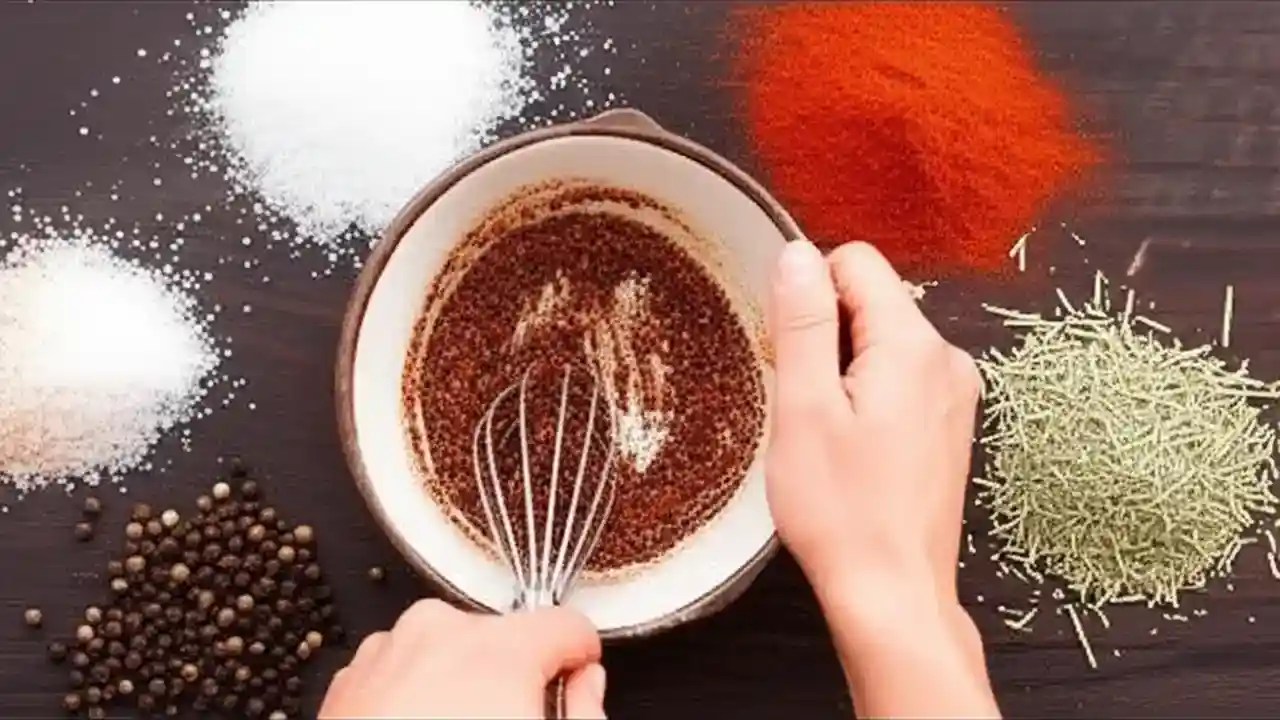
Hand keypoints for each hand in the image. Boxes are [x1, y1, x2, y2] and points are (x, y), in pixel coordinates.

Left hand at [319, 600, 605, 718]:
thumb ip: (586, 710)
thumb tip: (586, 684)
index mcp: (498, 648)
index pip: (568, 626)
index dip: (578, 661)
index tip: (570, 689)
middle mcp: (439, 633)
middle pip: (506, 638)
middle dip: (514, 679)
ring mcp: (388, 651)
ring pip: (451, 651)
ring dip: (462, 686)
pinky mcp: (351, 679)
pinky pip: (405, 671)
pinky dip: (416, 699)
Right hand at [766, 240, 995, 717]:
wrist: (892, 593)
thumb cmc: (841, 511)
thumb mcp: (804, 409)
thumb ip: (804, 322)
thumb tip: (798, 252)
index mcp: (912, 346)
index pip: (855, 262)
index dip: (809, 294)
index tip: (789, 352)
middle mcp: (946, 359)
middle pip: (870, 300)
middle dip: (825, 334)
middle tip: (802, 402)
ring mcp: (954, 394)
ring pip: (881, 340)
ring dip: (842, 369)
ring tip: (824, 431)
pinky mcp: (948, 424)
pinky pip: (898, 377)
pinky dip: (865, 395)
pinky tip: (849, 446)